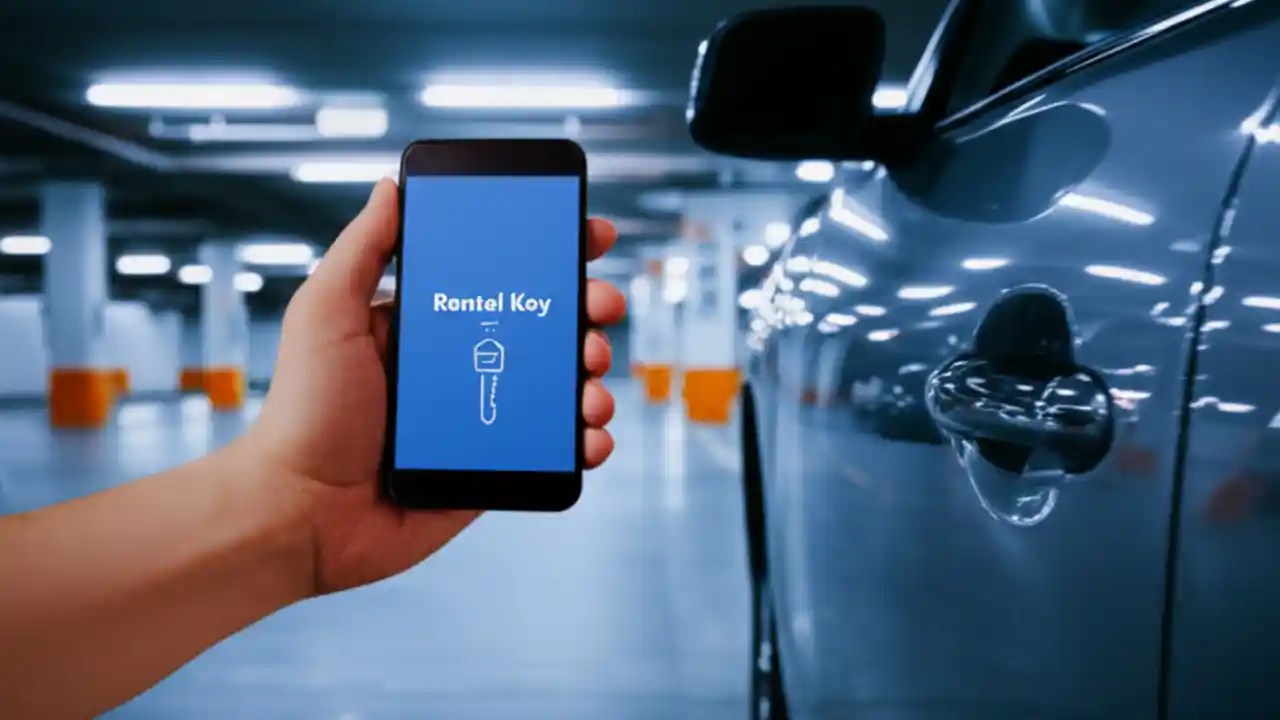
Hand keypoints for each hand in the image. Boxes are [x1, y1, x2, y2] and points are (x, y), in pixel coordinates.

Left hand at [244, 179, 625, 594]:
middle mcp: (461, 364)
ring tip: (590, 382)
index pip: (500, 276)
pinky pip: (554, 448)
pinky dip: (586, 440)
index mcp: (428, 323)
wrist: (303, 513)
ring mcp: (482, 416)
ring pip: (559, 386)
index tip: (589, 236)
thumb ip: (363, 250)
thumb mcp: (325, 313)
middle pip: (545, 326)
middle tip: (599, 310)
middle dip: (586, 311)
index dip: (549, 253)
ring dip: (593, 376)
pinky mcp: (494, 466)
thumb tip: (392, 187)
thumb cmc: (303, 412)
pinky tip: (590, 436)